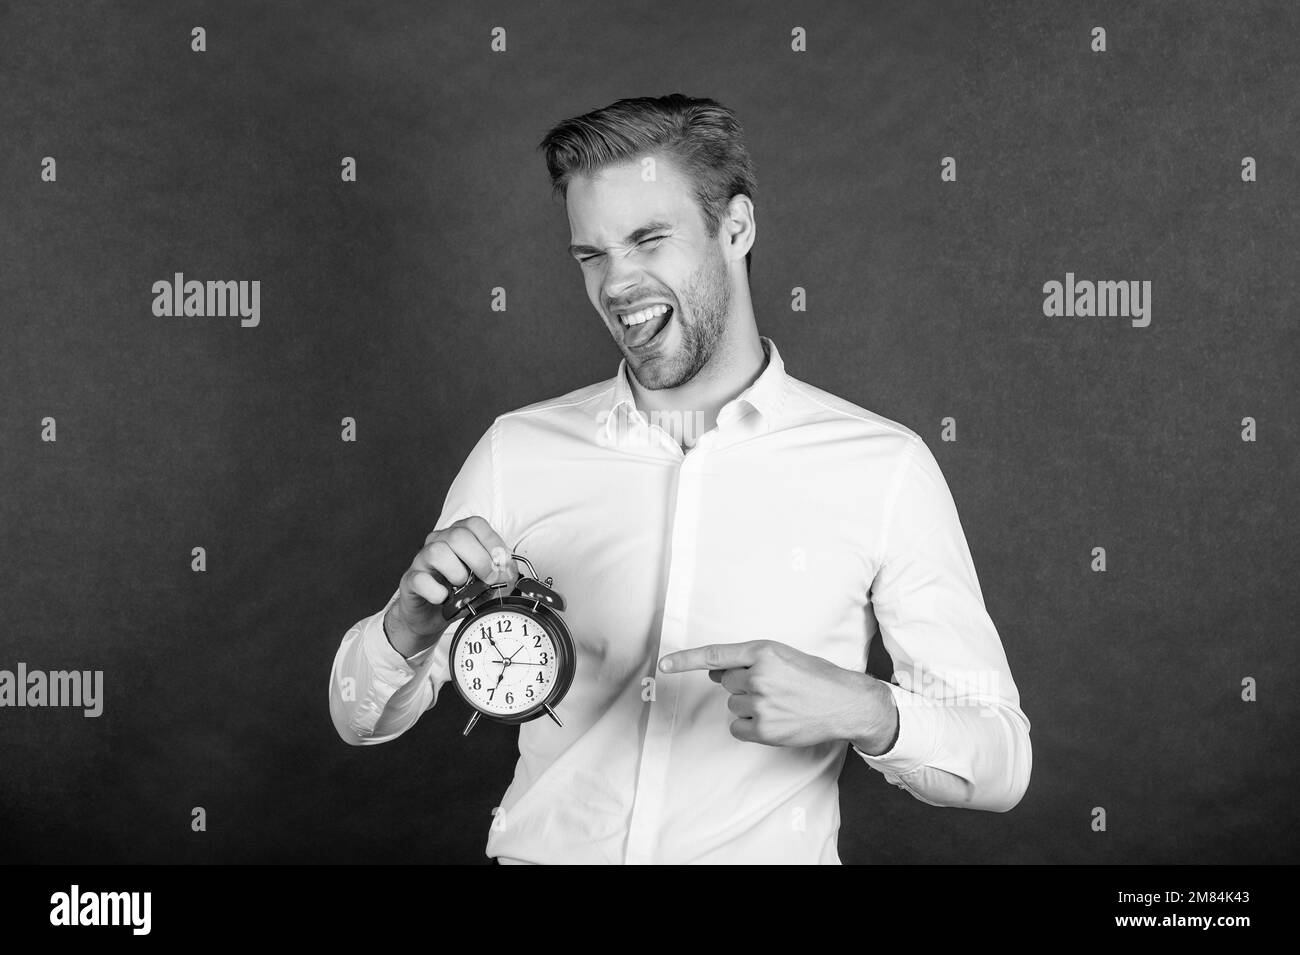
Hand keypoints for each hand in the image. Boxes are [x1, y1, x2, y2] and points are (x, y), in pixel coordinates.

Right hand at [386, 516, 518, 657]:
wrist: (430, 615)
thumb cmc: (459, 593)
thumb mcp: (484, 581)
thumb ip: (497, 573)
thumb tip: (508, 573)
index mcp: (458, 535)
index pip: (476, 524)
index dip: (493, 543)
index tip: (502, 565)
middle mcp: (439, 542)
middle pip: (458, 535)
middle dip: (480, 560)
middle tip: (488, 580)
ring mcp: (422, 560)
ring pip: (438, 552)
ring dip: (457, 573)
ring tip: (462, 588)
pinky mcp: (411, 580)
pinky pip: (420, 579)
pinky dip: (436, 591)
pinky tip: (444, 598)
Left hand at [658, 639, 897, 750]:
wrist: (844, 703)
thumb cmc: (815, 677)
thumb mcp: (783, 656)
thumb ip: (748, 660)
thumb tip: (714, 673)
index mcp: (762, 651)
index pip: (715, 655)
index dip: (685, 660)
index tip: (663, 664)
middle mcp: (758, 676)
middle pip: (726, 683)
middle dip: (743, 684)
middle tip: (773, 687)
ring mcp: (760, 704)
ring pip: (734, 705)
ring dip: (750, 705)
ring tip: (781, 703)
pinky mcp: (764, 730)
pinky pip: (738, 727)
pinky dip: (751, 726)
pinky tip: (775, 720)